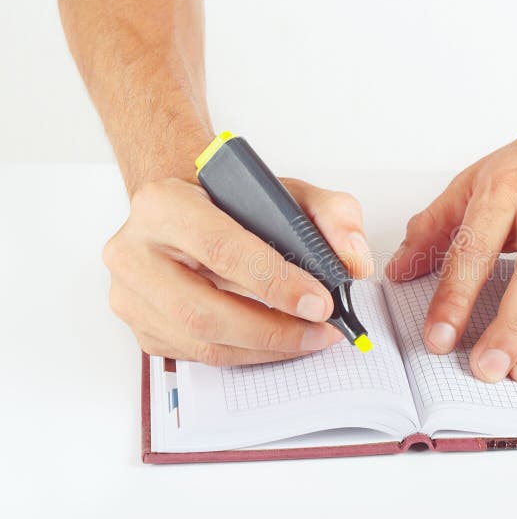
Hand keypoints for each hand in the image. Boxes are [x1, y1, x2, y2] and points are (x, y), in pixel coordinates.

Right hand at [104, 177, 371, 365]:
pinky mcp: (143, 328)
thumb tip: (354, 261)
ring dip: (264, 349)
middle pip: (203, 310)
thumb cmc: (233, 204)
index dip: (275, 282)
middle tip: (320, 330)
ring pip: (201, 342)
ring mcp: (131, 296)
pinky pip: (198, 355)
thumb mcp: (288, 191)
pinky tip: (277, 343)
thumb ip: (332, 214)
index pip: (221, 249)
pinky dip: (246, 355)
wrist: (188, 213)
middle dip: (272, 329)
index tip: (320, 302)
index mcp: (163, 204)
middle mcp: (133, 251)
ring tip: (309, 339)